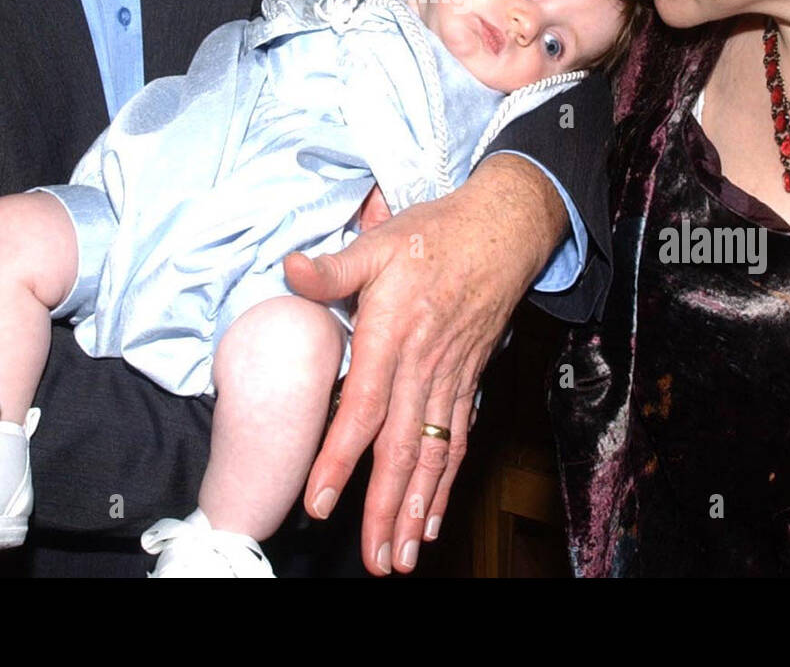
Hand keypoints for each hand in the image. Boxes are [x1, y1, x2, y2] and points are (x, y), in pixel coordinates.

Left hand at [283, 155, 562, 574]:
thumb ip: (333, 267)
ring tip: (400, 557)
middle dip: (385, 508)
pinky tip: (433, 520)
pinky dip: (446, 484)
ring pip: (433, 455)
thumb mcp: (379, 240)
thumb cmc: (435, 235)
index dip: (340, 457)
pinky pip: (457, 440)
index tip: (319, 501)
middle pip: (402, 448)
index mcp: (394, 334)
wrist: (503, 230)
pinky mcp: (468, 381)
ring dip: (417, 510)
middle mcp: (423, 365)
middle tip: (374, 559)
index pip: (364, 407)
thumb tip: (287, 270)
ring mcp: (451, 378)